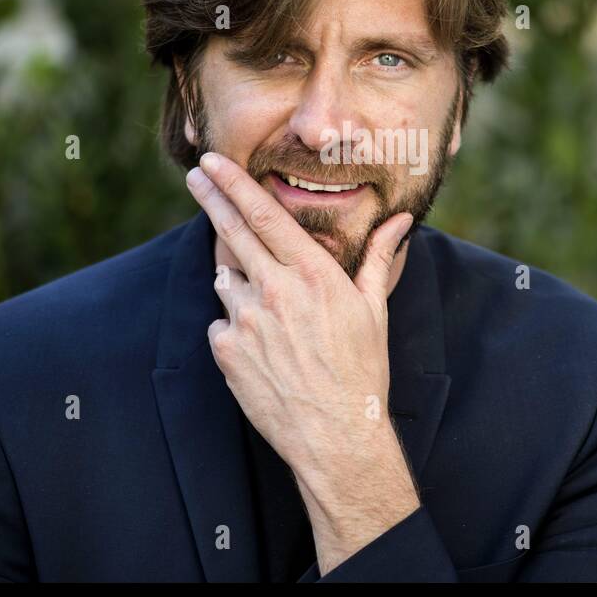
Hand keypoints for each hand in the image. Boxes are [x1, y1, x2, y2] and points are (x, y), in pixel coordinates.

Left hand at [185, 151, 420, 572]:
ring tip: (268, 307)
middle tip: (194, 175)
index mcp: (312, 274)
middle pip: (230, 231)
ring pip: (225, 281)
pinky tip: (263, 348)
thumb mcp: (374, 309)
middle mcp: (274, 290)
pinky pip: (221, 324)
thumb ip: (378, 257)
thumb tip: (402, 221)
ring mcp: (245, 321)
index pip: (263, 215)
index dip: (234, 183)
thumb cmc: (362, 371)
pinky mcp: (226, 352)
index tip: (213, 161)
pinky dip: (235, 327)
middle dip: (210, 198)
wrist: (337, 435)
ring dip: (237, 281)